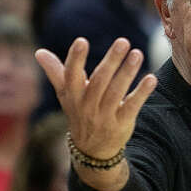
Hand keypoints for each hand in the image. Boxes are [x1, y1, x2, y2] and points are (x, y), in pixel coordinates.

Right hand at [35, 37, 155, 158]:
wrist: (92, 150)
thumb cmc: (80, 113)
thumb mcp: (66, 95)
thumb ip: (56, 72)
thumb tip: (38, 52)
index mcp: (73, 96)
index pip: (71, 76)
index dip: (76, 59)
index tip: (81, 40)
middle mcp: (87, 105)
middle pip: (99, 80)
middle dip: (111, 61)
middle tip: (123, 42)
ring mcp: (105, 115)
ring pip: (116, 92)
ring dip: (127, 72)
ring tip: (137, 54)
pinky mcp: (121, 123)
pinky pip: (132, 106)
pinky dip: (142, 93)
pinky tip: (151, 79)